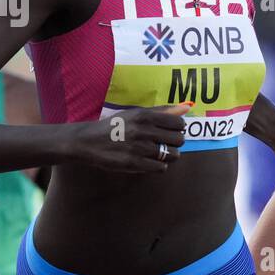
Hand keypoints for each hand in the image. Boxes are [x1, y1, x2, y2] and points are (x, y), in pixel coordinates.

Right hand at [68, 103, 190, 172]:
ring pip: (172, 155)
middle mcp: (143, 131)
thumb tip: (186, 107)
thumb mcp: (136, 114)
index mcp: (145, 116)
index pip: (179, 123)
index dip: (177, 129)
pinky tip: (150, 161)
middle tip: (163, 143)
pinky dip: (159, 166)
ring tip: (157, 153)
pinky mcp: (134, 163)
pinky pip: (161, 168)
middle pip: (179, 140)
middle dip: (174, 143)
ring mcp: (139, 148)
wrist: (88, 141)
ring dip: (168, 155)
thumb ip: (162, 111)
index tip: (169, 131)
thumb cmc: (116, 126)